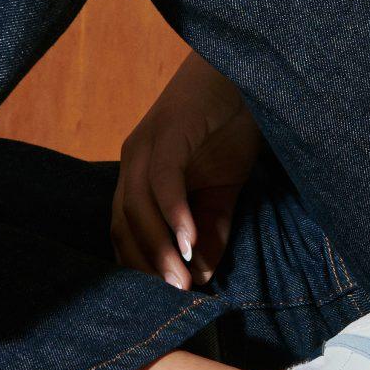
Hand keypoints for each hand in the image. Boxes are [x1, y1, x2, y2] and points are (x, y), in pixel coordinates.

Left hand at [112, 85, 261, 290]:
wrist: (242, 67)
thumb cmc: (230, 125)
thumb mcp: (222, 189)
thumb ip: (211, 229)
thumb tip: (202, 276)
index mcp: (139, 175)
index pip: (127, 232)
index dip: (142, 267)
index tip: (163, 301)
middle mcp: (132, 161)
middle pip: (126, 226)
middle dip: (148, 267)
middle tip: (174, 302)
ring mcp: (145, 145)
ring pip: (140, 208)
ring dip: (161, 249)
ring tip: (182, 282)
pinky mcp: (168, 132)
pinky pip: (163, 181)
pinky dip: (175, 214)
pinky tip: (190, 243)